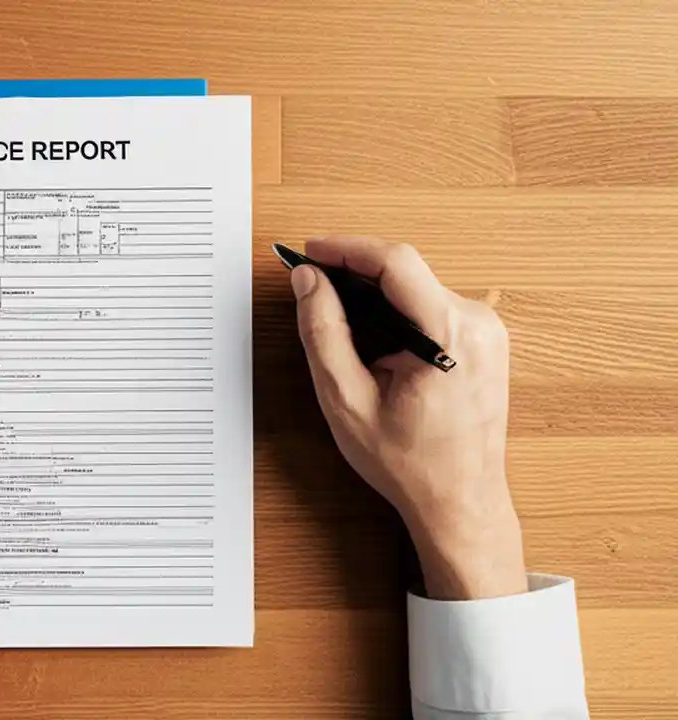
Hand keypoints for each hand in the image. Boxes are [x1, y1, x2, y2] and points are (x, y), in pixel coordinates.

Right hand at [290, 236, 525, 599]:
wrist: (461, 502)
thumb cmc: (410, 464)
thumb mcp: (348, 400)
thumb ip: (324, 333)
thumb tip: (309, 282)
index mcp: (451, 332)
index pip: (395, 261)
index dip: (345, 248)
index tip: (310, 252)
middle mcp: (478, 322)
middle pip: (405, 271)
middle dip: (354, 272)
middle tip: (311, 285)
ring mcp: (487, 330)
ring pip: (416, 287)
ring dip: (374, 294)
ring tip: (335, 314)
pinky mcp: (484, 340)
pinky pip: (431, 305)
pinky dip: (395, 310)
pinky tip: (369, 335)